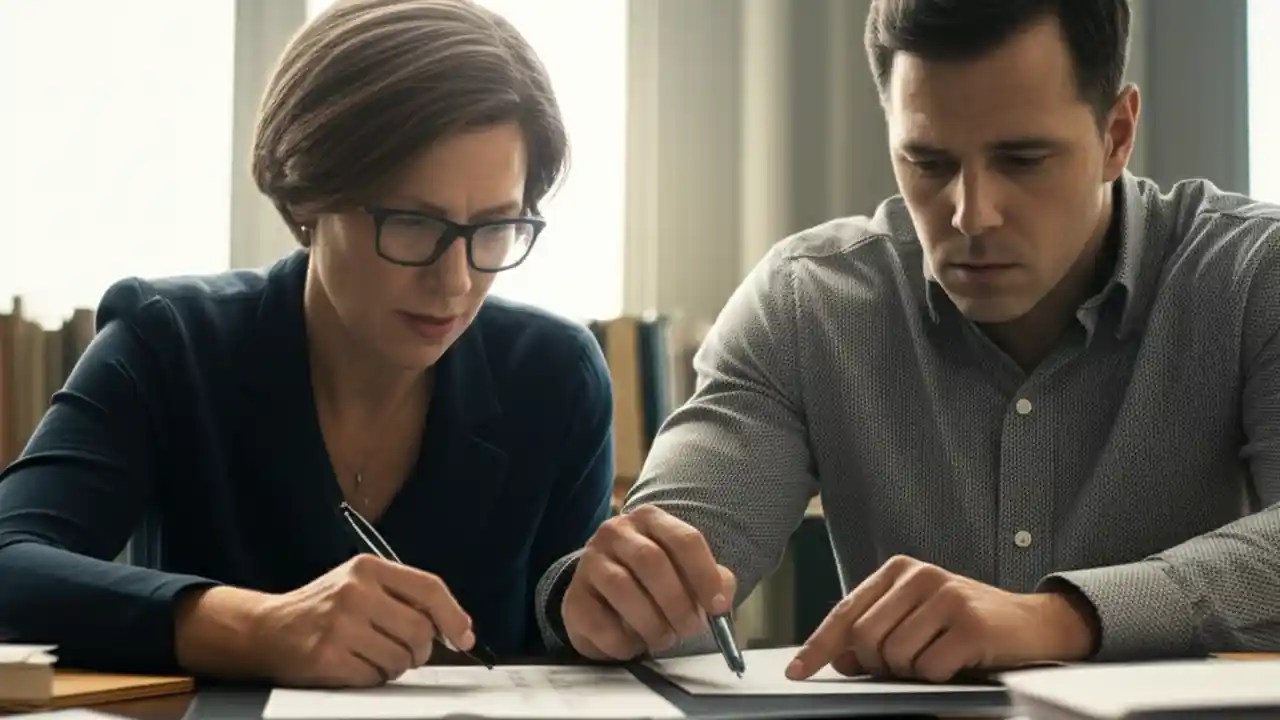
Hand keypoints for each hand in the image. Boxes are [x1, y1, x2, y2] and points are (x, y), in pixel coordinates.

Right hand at [175, 555, 474, 686]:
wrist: (267, 628)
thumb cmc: (322, 608)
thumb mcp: (360, 584)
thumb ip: (403, 597)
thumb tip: (455, 627)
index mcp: (368, 568)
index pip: (429, 588)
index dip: (454, 616)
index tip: (464, 637)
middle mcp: (355, 592)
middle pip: (420, 631)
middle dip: (421, 650)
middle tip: (407, 653)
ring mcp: (340, 625)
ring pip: (400, 659)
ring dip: (395, 666)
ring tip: (374, 656)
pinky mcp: (327, 657)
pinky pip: (374, 678)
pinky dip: (372, 678)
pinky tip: (355, 665)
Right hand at [562, 504, 735, 660]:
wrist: (603, 598)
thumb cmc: (653, 583)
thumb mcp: (686, 573)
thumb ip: (711, 581)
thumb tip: (721, 599)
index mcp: (650, 519)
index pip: (683, 539)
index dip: (704, 574)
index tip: (717, 606)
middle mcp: (616, 532)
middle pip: (651, 560)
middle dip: (677, 601)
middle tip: (690, 629)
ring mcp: (590, 561)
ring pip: (622, 587)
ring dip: (652, 622)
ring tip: (664, 638)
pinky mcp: (574, 597)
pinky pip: (599, 621)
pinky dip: (624, 641)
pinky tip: (635, 644)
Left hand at [786, 555, 1098, 682]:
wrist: (1035, 623)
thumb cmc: (967, 624)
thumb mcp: (917, 620)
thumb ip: (877, 633)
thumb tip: (839, 660)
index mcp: (899, 570)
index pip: (846, 612)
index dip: (818, 646)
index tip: (797, 672)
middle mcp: (920, 576)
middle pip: (864, 638)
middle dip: (877, 665)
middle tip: (904, 667)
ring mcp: (946, 596)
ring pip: (894, 656)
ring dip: (910, 672)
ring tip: (937, 658)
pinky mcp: (970, 623)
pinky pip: (928, 668)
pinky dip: (937, 677)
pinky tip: (957, 663)